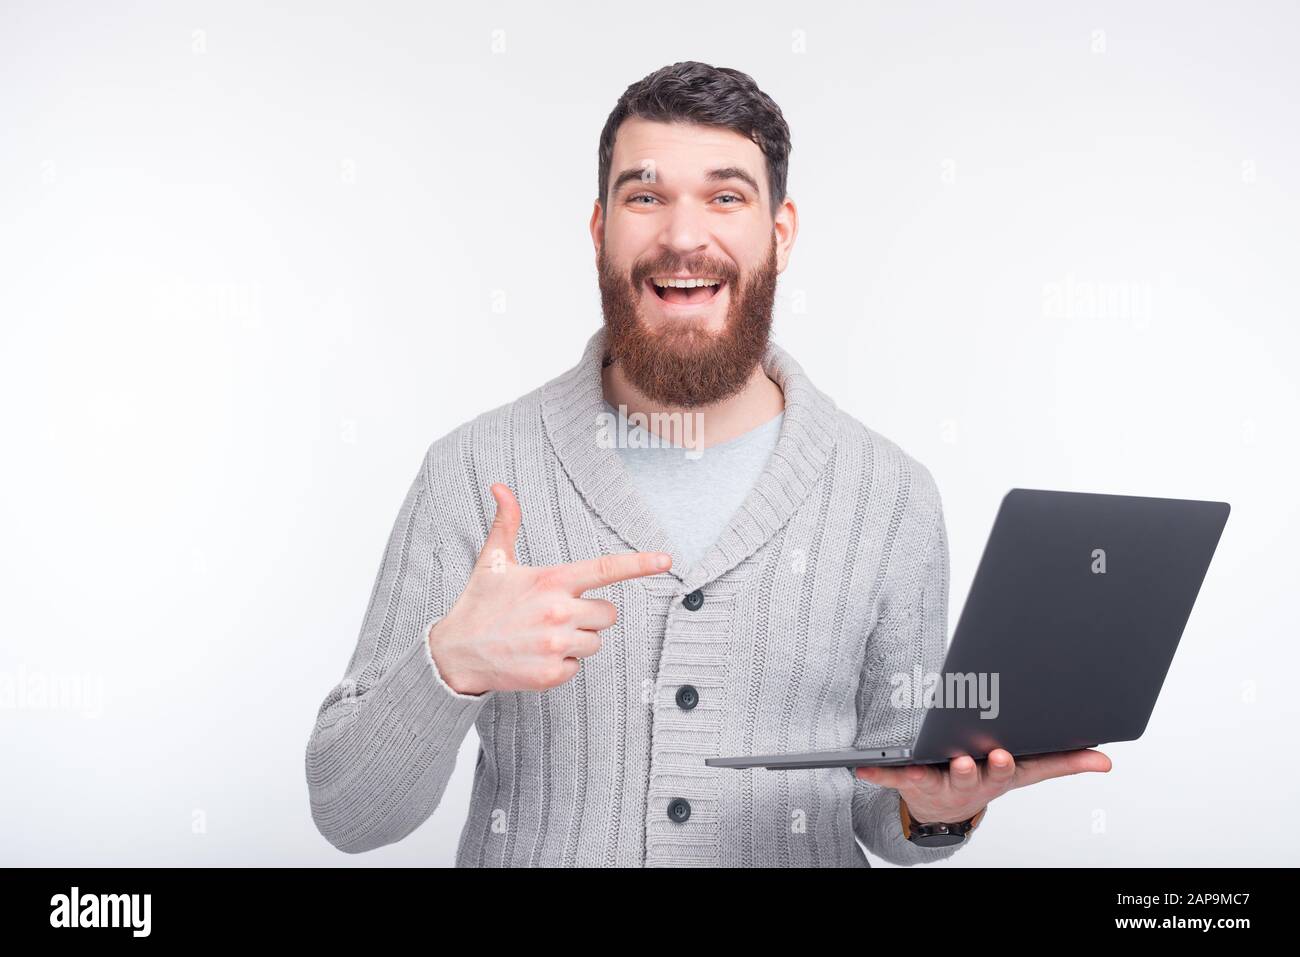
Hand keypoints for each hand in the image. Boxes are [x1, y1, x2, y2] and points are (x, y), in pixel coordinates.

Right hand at [428, 483, 671, 695]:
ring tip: (542, 636)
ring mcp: (556, 645)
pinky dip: (561, 664)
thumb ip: (507, 523)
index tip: (666, 560)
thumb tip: (501, 487)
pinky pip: (578, 667)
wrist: (455, 654)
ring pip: (595, 641)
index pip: (605, 569)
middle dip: (589, 615)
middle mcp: (559, 612)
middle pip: (608, 613)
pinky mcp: (552, 674)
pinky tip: (535, 656)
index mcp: (552, 580)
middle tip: (555, 615)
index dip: (640, 564)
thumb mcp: (493, 561)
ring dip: (576, 640)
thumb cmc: (479, 604)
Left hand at [854, 748, 1112, 823]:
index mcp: (996, 773)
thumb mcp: (1028, 770)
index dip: (1003, 763)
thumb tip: (1107, 760)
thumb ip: (1066, 761)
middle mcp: (968, 779)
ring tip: (917, 759)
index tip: (1002, 753)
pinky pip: (893, 777)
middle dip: (970, 767)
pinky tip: (860, 769)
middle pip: (970, 774)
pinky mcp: (912, 780)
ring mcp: (939, 781)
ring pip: (935, 776)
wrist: (950, 805)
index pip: (1005, 770)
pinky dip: (877, 774)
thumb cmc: (991, 775)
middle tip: (967, 758)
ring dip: (927, 770)